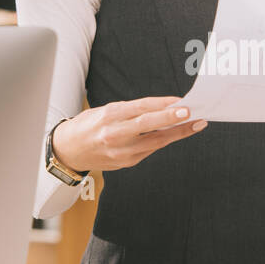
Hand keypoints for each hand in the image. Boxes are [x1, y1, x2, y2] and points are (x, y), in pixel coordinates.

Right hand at [51, 96, 206, 173]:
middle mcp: (115, 134)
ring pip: (155, 141)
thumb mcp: (105, 110)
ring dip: (177, 132)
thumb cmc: (88, 126)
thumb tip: (161, 107)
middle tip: (190, 113)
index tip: (179, 101)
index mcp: (109, 116)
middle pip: (148, 125)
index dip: (161, 104)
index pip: (139, 107)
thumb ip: (131, 110)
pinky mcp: (126, 163)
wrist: (69, 151)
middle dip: (171, 119)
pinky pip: (150, 149)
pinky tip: (177, 133)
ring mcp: (121, 151)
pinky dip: (164, 140)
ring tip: (195, 124)